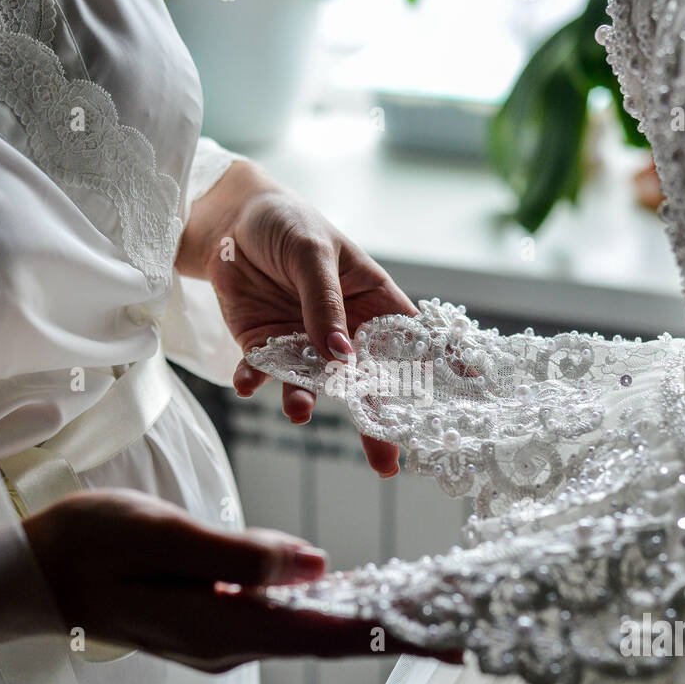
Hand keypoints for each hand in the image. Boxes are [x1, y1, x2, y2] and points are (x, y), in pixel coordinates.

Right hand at [23, 488, 458, 672]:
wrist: (31, 573)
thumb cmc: (89, 545)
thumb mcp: (162, 535)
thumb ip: (241, 553)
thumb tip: (319, 566)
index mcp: (223, 626)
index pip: (331, 637)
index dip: (397, 636)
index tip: (454, 640)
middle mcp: (232, 643)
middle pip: (333, 639)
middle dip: (399, 632)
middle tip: (465, 626)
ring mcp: (223, 635)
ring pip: (314, 630)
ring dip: (371, 620)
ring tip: (428, 610)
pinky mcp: (214, 617)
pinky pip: (287, 618)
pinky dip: (331, 609)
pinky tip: (356, 597)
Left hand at [176, 161, 415, 476]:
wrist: (232, 220)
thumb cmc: (289, 224)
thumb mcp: (313, 253)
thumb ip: (325, 303)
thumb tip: (340, 355)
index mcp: (371, 303)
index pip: (408, 343)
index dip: (432, 374)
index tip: (452, 410)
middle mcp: (343, 331)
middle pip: (365, 382)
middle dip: (375, 421)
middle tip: (387, 464)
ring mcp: (304, 343)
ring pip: (313, 383)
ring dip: (305, 400)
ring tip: (299, 412)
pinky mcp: (264, 347)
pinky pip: (262, 371)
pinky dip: (253, 379)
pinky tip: (244, 383)